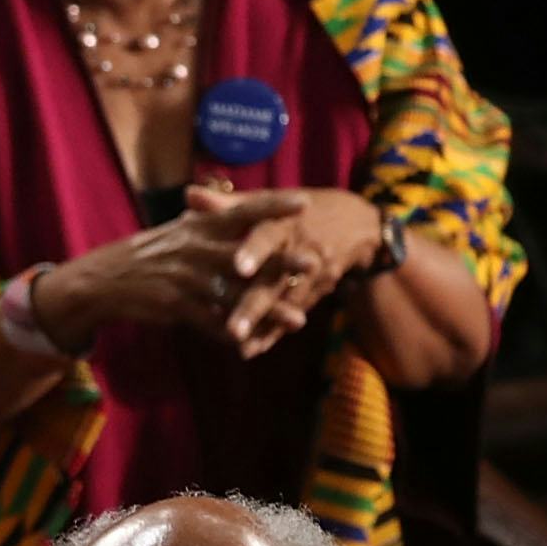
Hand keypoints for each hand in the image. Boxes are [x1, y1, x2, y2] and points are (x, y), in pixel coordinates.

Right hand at [35, 190, 312, 349]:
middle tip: (315, 263)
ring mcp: (184, 277)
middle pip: (246, 254)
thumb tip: (240, 206)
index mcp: (198, 226)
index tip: (304, 202)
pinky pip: (209, 322)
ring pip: (233, 295)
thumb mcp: (178, 232)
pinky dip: (232, 334)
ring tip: (298, 319)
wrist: (103, 281)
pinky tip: (254, 345)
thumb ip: (209, 221)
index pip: (241, 210)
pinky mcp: (173, 305)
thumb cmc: (148, 256)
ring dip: (267, 310)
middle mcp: (194, 248)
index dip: (272, 205)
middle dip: (281, 262)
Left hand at [193, 184, 380, 357]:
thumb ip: (228, 203)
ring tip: (238, 345)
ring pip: (283, 303)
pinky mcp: (315, 293)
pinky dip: (271, 334)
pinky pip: (290, 315)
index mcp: (283, 223)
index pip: (267, 236)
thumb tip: (188, 194)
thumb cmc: (300, 209)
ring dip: (262, 326)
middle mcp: (300, 251)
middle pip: (274, 280)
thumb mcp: (270, 200)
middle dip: (254, 305)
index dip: (254, 251)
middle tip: (232, 329)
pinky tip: (249, 351)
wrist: (358, 223)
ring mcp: (312, 276)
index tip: (238, 268)